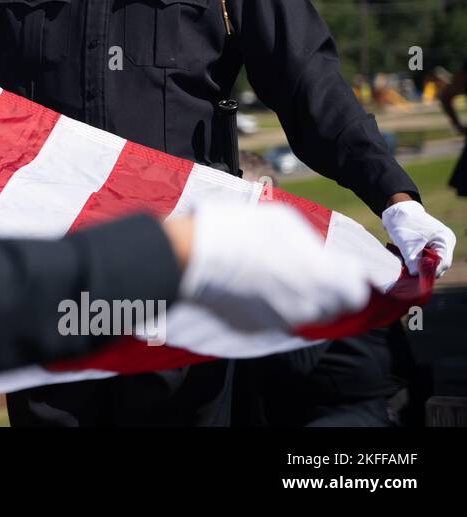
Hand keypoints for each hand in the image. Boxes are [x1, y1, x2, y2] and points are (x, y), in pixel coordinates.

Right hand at [176, 202, 370, 330]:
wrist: (194, 256)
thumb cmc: (241, 230)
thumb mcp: (285, 221)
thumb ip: (310, 244)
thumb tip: (315, 254)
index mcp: (324, 279)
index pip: (356, 293)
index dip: (347, 279)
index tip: (335, 268)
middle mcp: (308, 307)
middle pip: (331, 307)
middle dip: (324, 291)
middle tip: (302, 270)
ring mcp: (280, 322)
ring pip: (301, 314)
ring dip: (296, 299)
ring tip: (272, 276)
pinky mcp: (254, 329)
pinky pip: (273, 319)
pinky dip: (268, 306)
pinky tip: (250, 285)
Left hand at [381, 199, 455, 277]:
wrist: (397, 211)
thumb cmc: (403, 224)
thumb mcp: (407, 245)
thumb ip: (413, 262)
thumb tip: (417, 276)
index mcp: (445, 239)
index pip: (443, 263)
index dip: (430, 272)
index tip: (417, 277)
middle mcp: (446, 242)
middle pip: (439, 264)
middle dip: (425, 269)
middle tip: (410, 272)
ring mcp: (440, 243)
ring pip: (433, 262)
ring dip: (420, 266)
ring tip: (408, 264)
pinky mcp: (432, 244)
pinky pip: (428, 258)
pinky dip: (418, 261)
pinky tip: (408, 260)